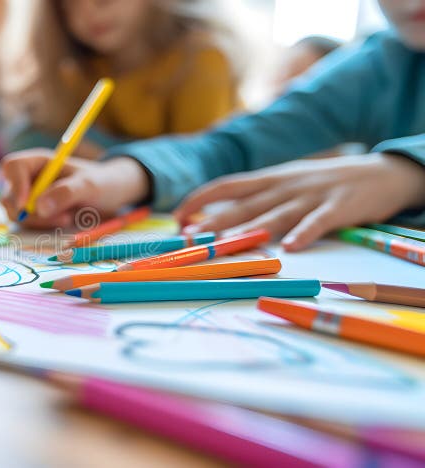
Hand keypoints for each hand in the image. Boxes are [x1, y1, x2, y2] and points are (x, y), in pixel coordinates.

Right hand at [0, 149, 150, 228]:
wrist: (112, 197)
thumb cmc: (102, 182)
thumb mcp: (90, 185)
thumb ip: (66, 192)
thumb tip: (38, 207)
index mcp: (39, 163)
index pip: (12, 167)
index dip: (15, 184)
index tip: (26, 204)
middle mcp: (30, 180)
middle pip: (9, 197)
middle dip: (30, 213)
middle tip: (63, 218)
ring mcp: (31, 200)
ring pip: (17, 216)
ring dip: (39, 223)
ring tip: (68, 219)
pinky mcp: (36, 217)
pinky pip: (28, 228)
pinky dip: (43, 230)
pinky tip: (65, 224)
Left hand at [174, 153, 424, 250]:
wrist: (381, 172)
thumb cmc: (325, 183)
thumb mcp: (287, 183)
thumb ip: (258, 197)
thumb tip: (219, 217)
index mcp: (270, 178)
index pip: (226, 185)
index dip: (200, 199)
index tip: (179, 216)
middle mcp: (285, 185)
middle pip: (243, 204)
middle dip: (214, 221)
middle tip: (190, 237)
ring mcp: (311, 196)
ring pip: (275, 214)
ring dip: (248, 230)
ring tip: (226, 244)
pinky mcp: (338, 208)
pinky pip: (318, 222)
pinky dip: (304, 233)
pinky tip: (291, 247)